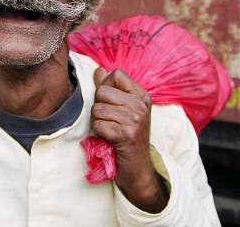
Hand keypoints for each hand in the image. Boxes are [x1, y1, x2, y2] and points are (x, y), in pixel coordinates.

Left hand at [92, 68, 168, 212]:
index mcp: (142, 96)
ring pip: (98, 109)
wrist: (138, 169)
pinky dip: (99, 133)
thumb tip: (99, 69)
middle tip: (109, 121)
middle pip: (103, 91)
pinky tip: (109, 139)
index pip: (116, 75)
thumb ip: (110, 89)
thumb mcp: (123, 110)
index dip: (106, 87)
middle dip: (99, 107)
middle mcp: (140, 105)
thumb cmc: (128, 138)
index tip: (111, 104)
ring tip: (109, 131)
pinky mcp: (126, 133)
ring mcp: (135, 119)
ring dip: (98, 122)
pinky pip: (98, 125)